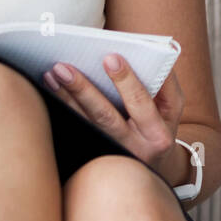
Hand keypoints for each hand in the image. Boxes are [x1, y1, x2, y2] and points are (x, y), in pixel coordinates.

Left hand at [42, 54, 183, 170]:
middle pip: (105, 116)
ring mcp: (111, 152)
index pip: (142, 103)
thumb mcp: (170, 109)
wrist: (149, 168)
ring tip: (52, 73)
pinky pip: (75, 128)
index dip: (126, 81)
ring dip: (65, 96)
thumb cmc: (159, 125)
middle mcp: (135, 147)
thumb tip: (149, 51)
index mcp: (159, 134)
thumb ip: (164, 83)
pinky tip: (50, 88)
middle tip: (63, 67)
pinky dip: (61, 106)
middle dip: (83, 89)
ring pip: (85, 122)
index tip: (110, 57)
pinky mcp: (94, 152)